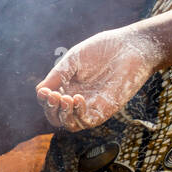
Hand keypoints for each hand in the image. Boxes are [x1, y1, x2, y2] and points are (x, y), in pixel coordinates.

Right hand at [36, 28, 161, 130]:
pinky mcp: (104, 110)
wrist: (131, 47)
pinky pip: (86, 122)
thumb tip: (39, 91)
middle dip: (51, 109)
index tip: (44, 91)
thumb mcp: (74, 60)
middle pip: (56, 116)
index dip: (44, 99)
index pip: (50, 102)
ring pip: (69, 123)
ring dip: (63, 114)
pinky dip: (78, 114)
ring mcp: (90, 106)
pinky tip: (78, 99)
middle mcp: (77, 99)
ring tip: (66, 98)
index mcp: (68, 86)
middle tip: (54, 96)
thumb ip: (58, 75)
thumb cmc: (103, 49)